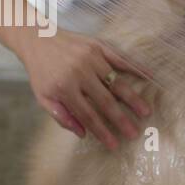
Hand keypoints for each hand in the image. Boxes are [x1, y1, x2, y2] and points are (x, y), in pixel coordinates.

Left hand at [17, 29, 151, 149]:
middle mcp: (79, 73)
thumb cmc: (41, 72)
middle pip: (105, 101)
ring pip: (116, 81)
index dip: (102, 131)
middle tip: (135, 133)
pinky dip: (135, 67)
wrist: (37, 39)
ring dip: (132, 98)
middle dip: (121, 119)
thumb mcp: (42, 96)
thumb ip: (60, 116)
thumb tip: (83, 134)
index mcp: (65, 88)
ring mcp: (90, 58)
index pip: (88, 115)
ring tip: (145, 111)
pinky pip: (120, 58)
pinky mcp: (98, 46)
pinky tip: (148, 76)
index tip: (114, 144)